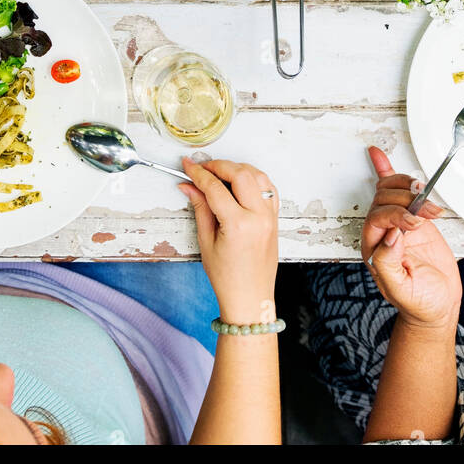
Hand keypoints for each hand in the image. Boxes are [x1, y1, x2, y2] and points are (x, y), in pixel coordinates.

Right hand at [179, 157, 278, 323]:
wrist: (249, 298)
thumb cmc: (227, 278)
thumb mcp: (206, 242)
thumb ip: (200, 208)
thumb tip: (189, 186)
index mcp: (239, 225)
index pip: (215, 188)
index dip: (198, 173)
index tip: (188, 166)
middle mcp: (258, 217)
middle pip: (240, 174)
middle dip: (219, 166)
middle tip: (202, 168)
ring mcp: (270, 217)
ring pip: (258, 176)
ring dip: (238, 169)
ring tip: (220, 173)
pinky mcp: (275, 218)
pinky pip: (269, 188)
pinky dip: (255, 179)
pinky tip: (240, 183)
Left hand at [362, 147, 460, 330]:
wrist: (437, 308)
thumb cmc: (419, 304)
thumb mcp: (402, 290)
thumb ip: (388, 265)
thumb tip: (388, 236)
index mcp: (374, 249)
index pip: (378, 218)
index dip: (396, 215)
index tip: (416, 224)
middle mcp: (382, 233)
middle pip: (384, 199)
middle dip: (405, 199)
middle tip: (425, 212)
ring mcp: (398, 224)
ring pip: (391, 190)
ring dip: (409, 188)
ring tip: (426, 197)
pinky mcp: (414, 220)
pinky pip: (395, 191)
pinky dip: (386, 171)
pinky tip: (377, 156)